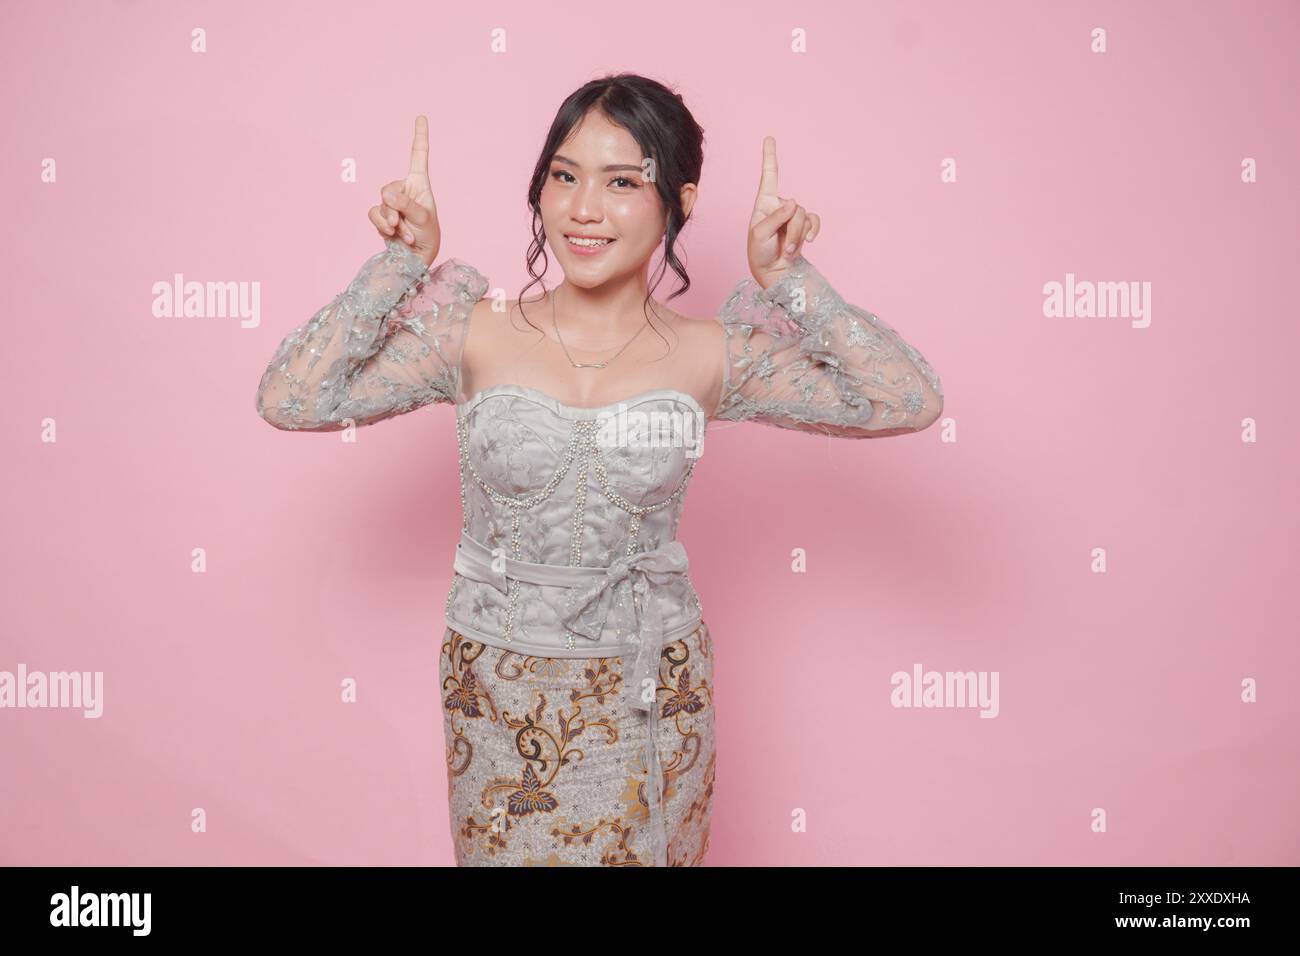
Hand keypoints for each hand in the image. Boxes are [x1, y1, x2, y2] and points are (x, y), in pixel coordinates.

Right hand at [367, 115, 441, 266]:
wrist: (416, 257)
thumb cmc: (427, 235)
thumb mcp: (422, 219)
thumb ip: (405, 204)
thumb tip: (386, 195)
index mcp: (420, 184)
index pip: (418, 156)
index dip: (420, 136)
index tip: (422, 117)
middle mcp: (404, 189)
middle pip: (388, 189)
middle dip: (395, 209)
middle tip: (405, 224)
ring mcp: (391, 202)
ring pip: (380, 204)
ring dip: (392, 222)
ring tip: (405, 234)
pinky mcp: (381, 215)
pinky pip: (373, 214)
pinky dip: (382, 226)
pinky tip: (394, 235)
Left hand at [747, 136, 819, 289]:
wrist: (773, 272)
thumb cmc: (760, 253)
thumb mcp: (761, 235)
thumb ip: (776, 218)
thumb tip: (793, 202)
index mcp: (764, 203)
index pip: (769, 176)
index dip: (770, 156)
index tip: (769, 138)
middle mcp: (779, 205)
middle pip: (795, 206)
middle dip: (792, 229)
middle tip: (784, 248)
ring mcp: (793, 216)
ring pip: (804, 216)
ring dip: (798, 236)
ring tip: (788, 252)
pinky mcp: (804, 226)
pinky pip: (814, 221)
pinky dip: (812, 232)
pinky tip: (808, 242)